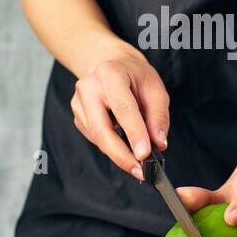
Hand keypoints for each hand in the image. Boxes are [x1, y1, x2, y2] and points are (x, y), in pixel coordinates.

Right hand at [70, 52, 169, 179]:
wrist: (110, 64)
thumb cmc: (134, 76)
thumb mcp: (154, 88)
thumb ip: (158, 116)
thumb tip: (159, 144)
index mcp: (110, 74)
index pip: (123, 109)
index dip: (134, 134)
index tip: (145, 155)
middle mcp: (89, 87)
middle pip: (101, 128)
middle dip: (121, 155)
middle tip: (140, 172)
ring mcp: (78, 102)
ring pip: (97, 137)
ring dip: (118, 154)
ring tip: (138, 163)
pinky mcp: (77, 116)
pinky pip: (95, 138)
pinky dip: (111, 147)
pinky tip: (124, 147)